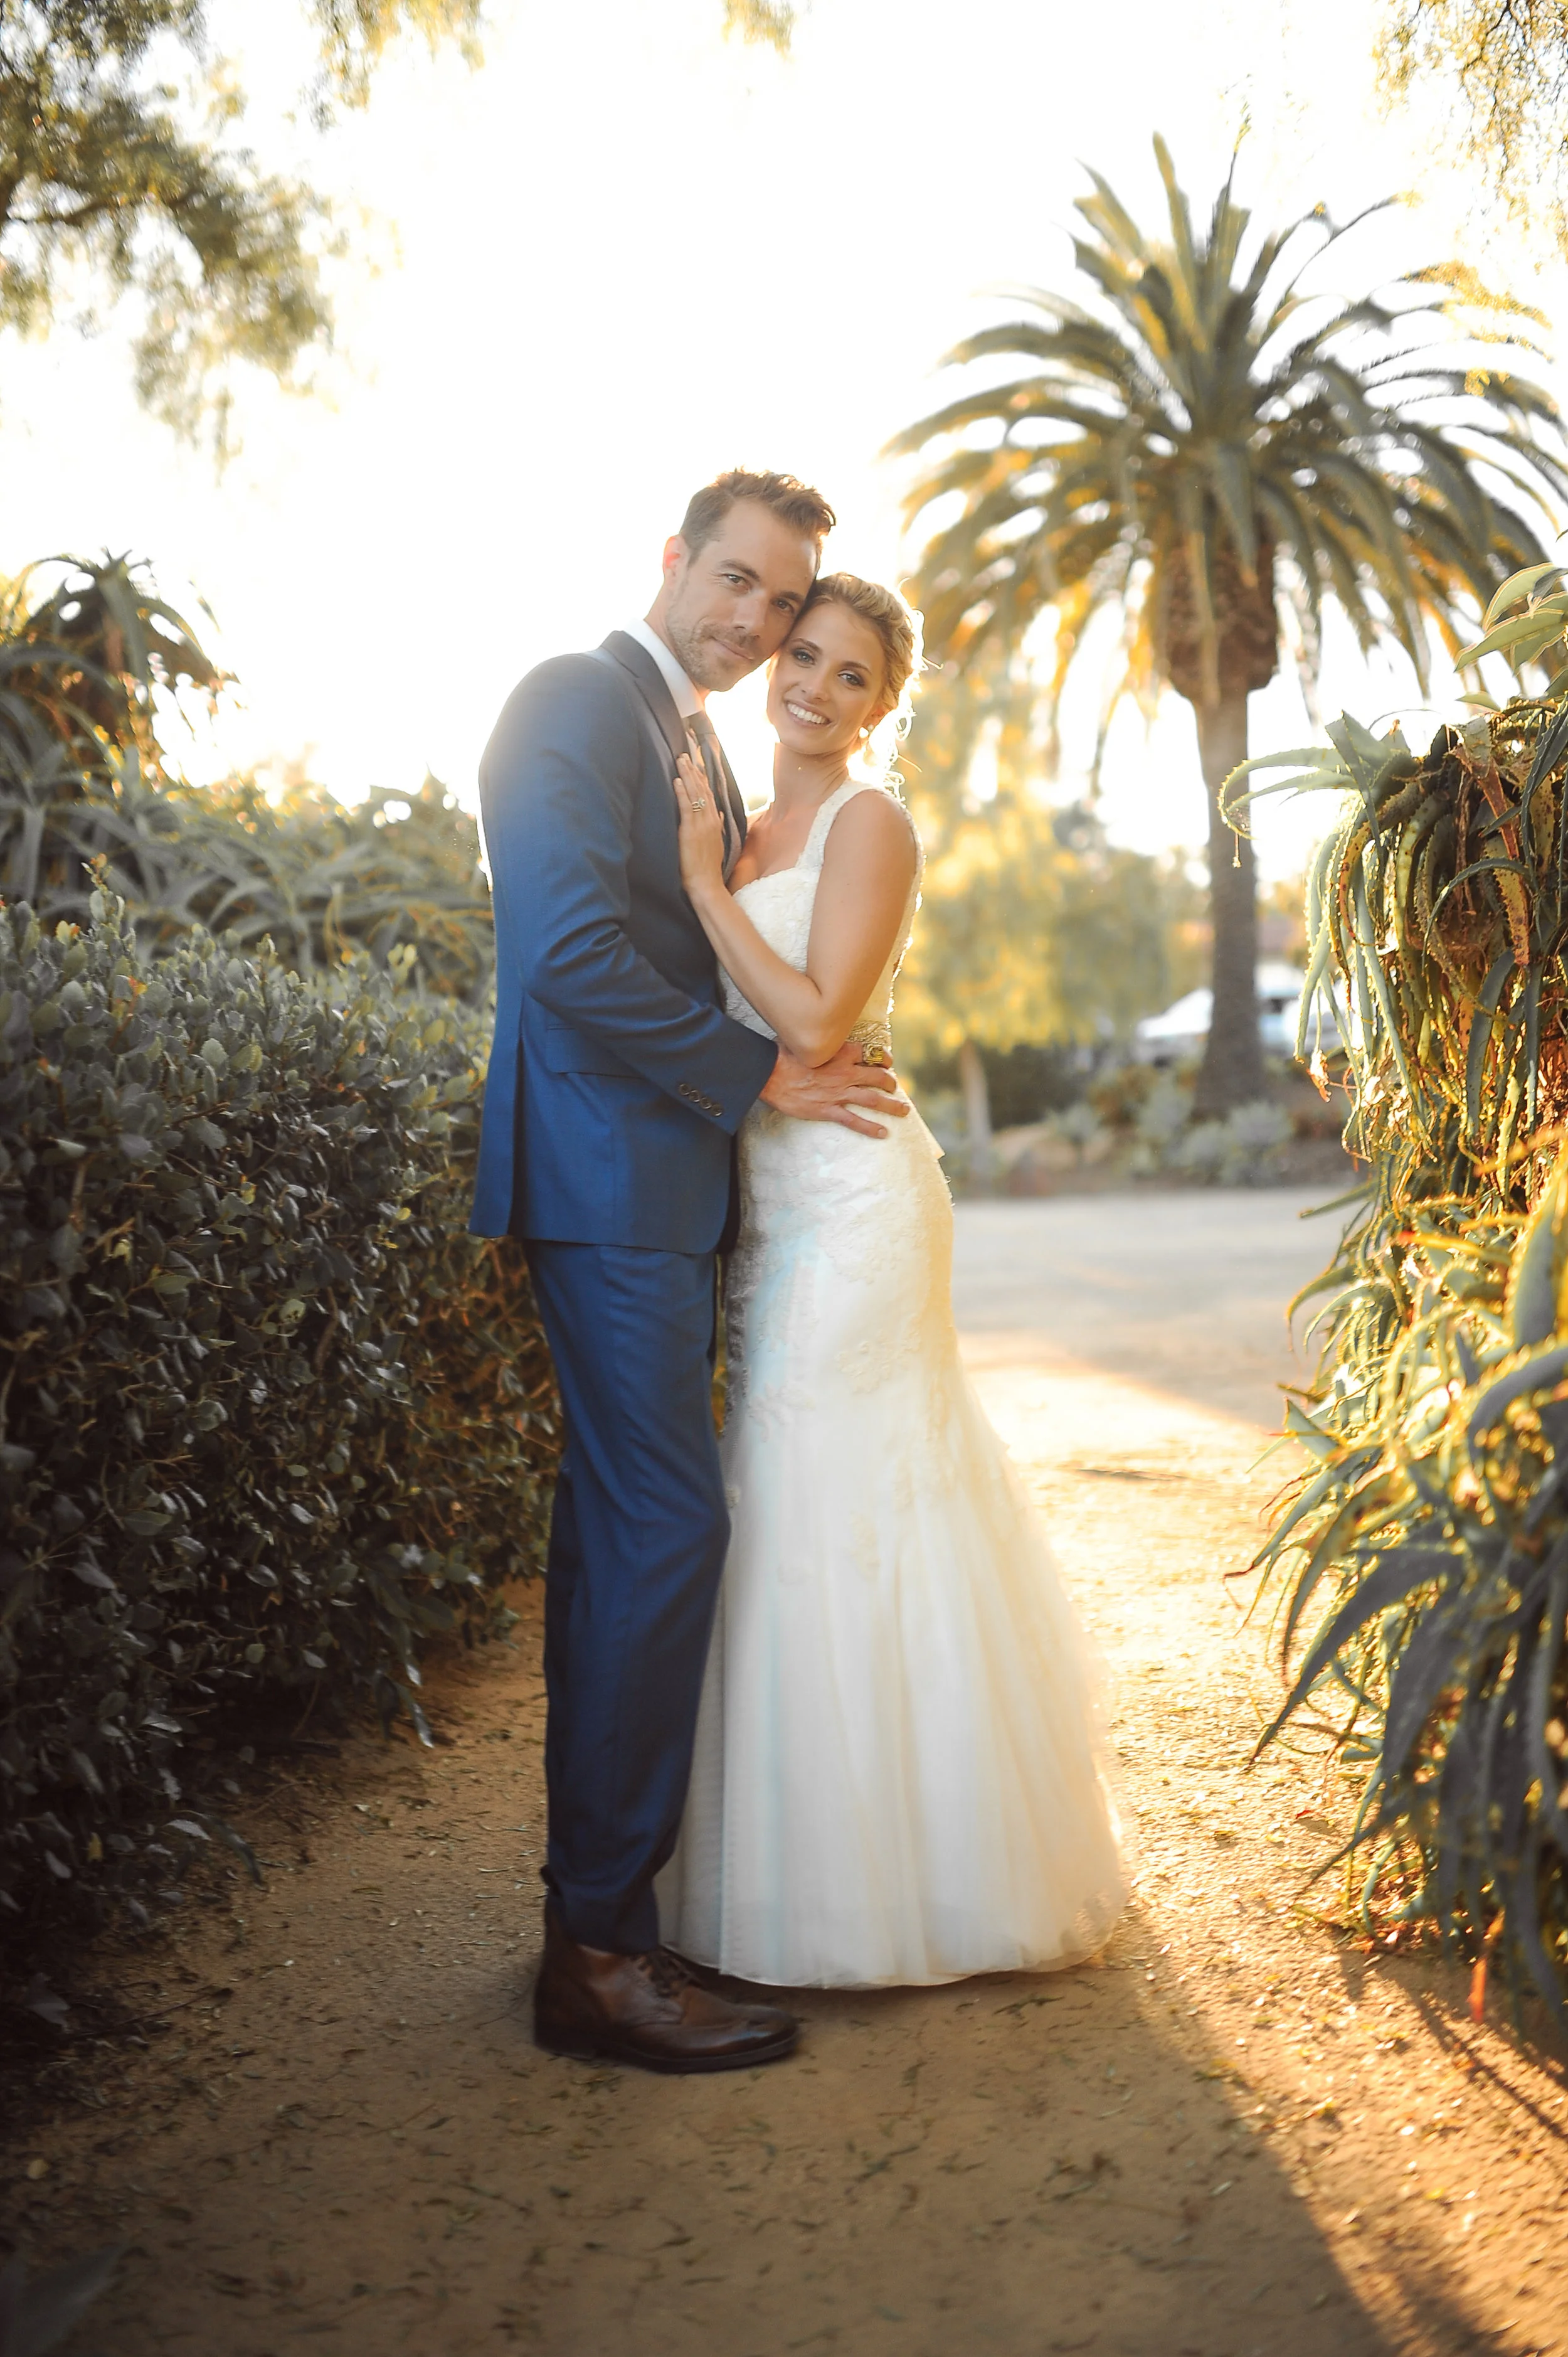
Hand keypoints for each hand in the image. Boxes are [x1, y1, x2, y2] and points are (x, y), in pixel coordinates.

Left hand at [674, 749, 725, 902]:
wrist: (707, 884)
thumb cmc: (707, 868)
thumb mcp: (715, 843)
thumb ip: (716, 826)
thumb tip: (716, 813)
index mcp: (714, 822)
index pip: (709, 794)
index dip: (702, 777)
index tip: (697, 763)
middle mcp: (709, 820)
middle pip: (702, 789)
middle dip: (694, 770)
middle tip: (685, 754)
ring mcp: (701, 825)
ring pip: (695, 794)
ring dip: (687, 775)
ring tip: (680, 760)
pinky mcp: (690, 831)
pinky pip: (686, 807)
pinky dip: (682, 793)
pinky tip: (677, 780)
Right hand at [760, 1040, 909, 1137]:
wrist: (768, 1074)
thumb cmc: (781, 1055)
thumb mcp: (802, 1039)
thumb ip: (815, 1039)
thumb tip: (812, 1031)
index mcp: (839, 1052)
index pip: (868, 1053)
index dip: (881, 1058)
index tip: (886, 1062)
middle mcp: (844, 1072)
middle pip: (877, 1076)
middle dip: (890, 1082)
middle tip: (894, 1086)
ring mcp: (838, 1092)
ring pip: (873, 1099)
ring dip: (892, 1105)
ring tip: (904, 1110)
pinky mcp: (829, 1110)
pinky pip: (855, 1121)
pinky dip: (871, 1128)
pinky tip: (883, 1133)